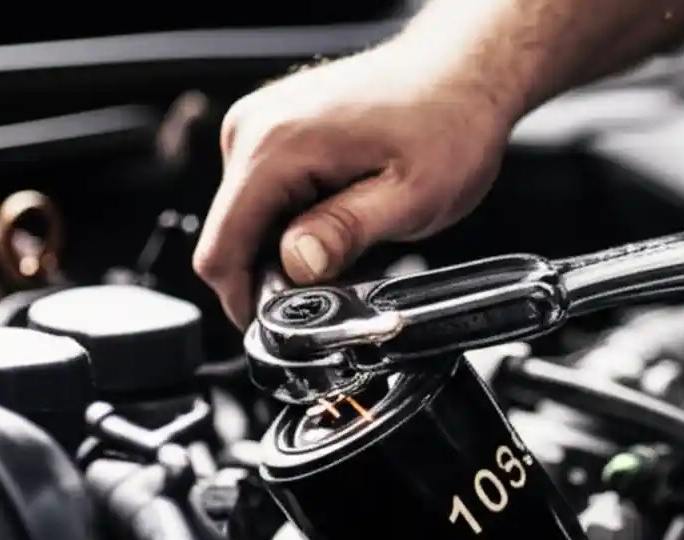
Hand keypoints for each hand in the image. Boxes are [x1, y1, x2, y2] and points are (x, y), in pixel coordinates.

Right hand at [194, 45, 514, 326]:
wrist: (463, 72)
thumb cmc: (448, 123)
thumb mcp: (411, 197)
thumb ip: (346, 233)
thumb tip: (296, 266)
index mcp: (276, 147)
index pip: (220, 250)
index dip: (248, 302)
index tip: (288, 323)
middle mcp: (254, 129)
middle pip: (231, 238)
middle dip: (276, 274)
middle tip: (343, 279)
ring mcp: (260, 124)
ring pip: (248, 220)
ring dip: (290, 245)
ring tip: (354, 236)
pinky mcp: (274, 127)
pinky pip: (265, 194)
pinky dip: (297, 218)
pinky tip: (344, 212)